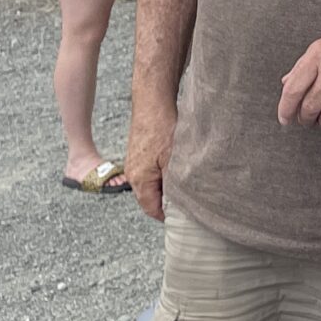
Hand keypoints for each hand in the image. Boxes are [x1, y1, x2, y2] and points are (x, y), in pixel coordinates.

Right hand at [128, 107, 174, 221]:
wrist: (152, 102)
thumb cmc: (163, 128)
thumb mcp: (174, 159)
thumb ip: (174, 183)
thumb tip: (180, 202)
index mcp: (140, 180)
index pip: (151, 209)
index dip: (167, 216)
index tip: (183, 218)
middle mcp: (133, 174)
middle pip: (149, 198)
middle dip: (166, 203)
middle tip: (187, 204)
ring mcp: (134, 164)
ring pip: (150, 185)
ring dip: (165, 188)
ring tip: (183, 186)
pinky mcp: (138, 154)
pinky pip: (149, 172)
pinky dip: (162, 175)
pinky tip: (175, 169)